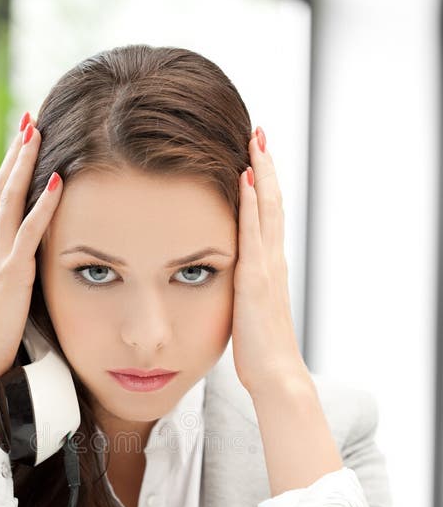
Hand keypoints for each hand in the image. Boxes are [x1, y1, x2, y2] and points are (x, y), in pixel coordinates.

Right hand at [0, 114, 62, 388]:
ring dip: (25, 164)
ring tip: (36, 131)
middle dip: (17, 153)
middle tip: (28, 120)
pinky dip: (44, 204)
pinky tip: (56, 181)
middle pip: (3, 189)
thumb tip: (20, 280)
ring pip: (13, 199)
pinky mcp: (12, 273)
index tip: (21, 145)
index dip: (10, 171)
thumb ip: (7, 283)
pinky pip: (30, 231)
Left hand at [232, 126, 307, 396]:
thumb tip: (231, 282)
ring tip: (255, 141)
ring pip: (267, 210)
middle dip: (265, 166)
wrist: (276, 375)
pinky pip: (253, 233)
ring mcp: (267, 268)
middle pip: (271, 203)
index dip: (263, 185)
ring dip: (261, 173)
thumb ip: (244, 291)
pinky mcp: (256, 279)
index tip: (255, 155)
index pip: (267, 217)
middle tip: (258, 131)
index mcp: (270, 268)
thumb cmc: (260, 351)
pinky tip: (244, 179)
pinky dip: (250, 204)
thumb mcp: (248, 312)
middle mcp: (273, 261)